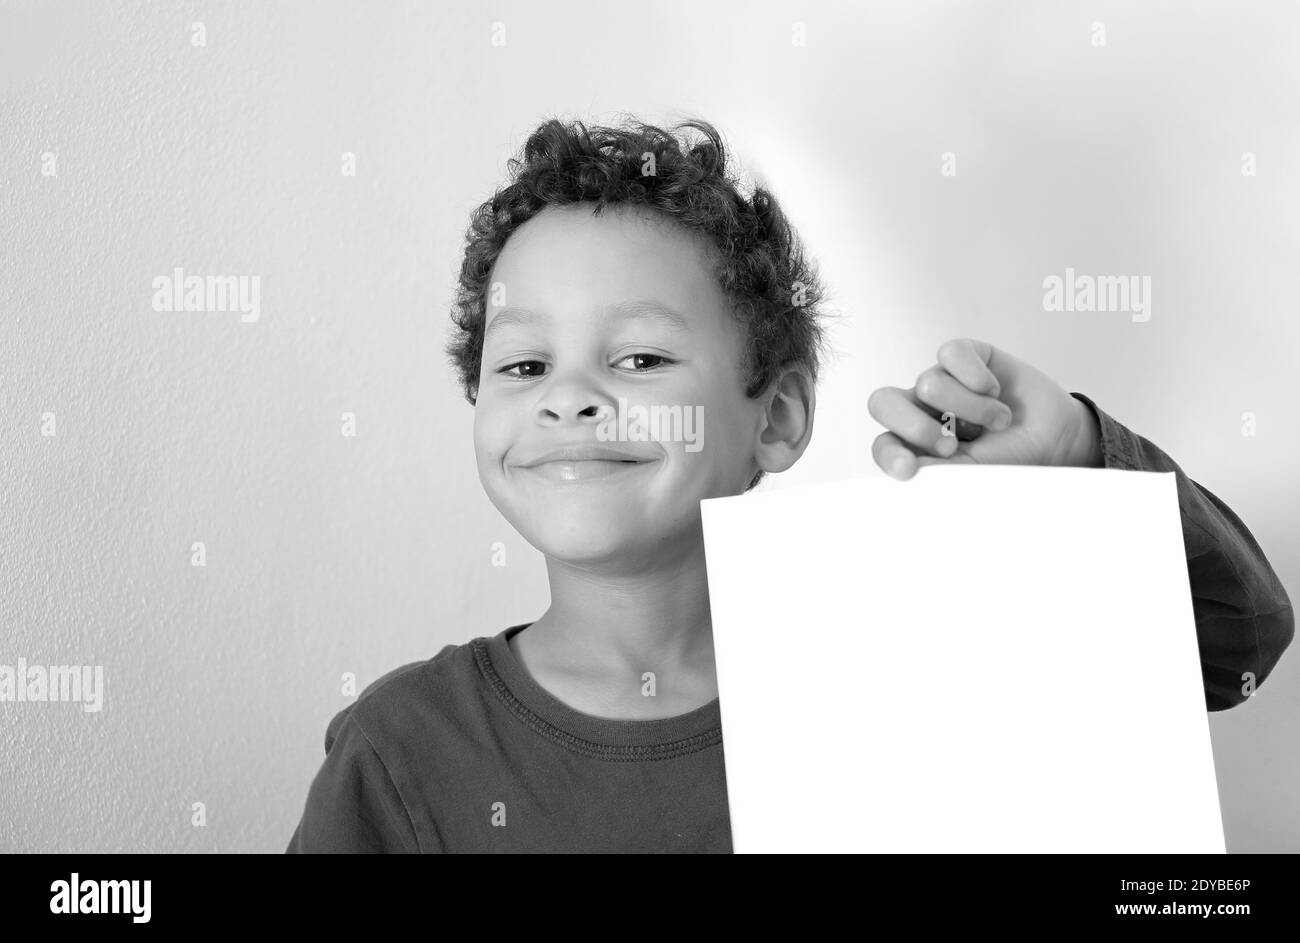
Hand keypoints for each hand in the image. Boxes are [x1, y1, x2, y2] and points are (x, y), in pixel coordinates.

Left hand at [867, 338, 1101, 479]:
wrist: (1055, 438)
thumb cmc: (1011, 458)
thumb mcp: (975, 473)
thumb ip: (939, 472)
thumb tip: (909, 469)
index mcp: (914, 443)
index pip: (883, 444)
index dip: (889, 454)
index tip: (908, 470)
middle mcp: (921, 410)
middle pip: (882, 402)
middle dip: (914, 426)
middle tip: (950, 445)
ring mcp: (942, 380)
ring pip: (928, 383)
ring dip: (971, 408)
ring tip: (998, 422)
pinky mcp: (965, 355)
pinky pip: (951, 354)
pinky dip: (976, 377)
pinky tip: (995, 390)